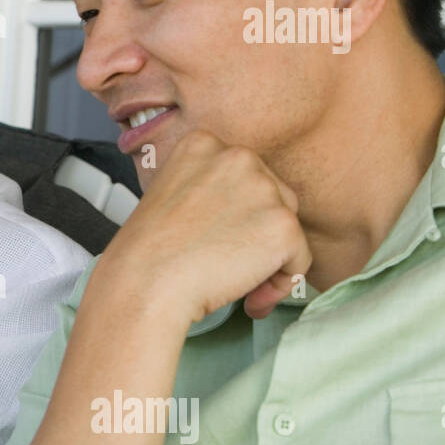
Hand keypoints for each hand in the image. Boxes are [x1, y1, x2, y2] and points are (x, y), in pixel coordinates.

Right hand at [94, 130, 311, 325]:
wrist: (145, 282)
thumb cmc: (146, 251)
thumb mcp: (168, 194)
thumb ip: (206, 190)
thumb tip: (236, 215)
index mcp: (204, 144)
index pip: (242, 176)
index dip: (234, 213)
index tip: (215, 236)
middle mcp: (239, 157)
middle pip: (272, 197)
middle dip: (255, 234)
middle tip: (225, 262)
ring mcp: (264, 190)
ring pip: (286, 230)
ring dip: (268, 260)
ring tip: (234, 282)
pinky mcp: (283, 226)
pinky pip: (299, 262)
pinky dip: (279, 286)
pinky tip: (248, 299)